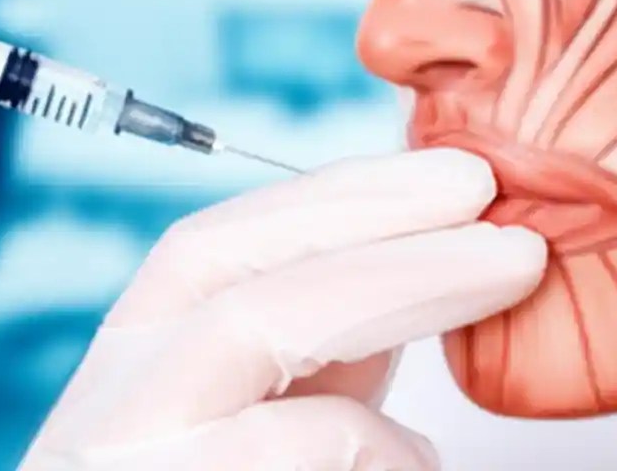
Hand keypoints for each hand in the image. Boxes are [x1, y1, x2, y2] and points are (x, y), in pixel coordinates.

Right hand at [19, 148, 546, 469]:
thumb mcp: (267, 419)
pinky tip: (420, 457)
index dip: (327, 194)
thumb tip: (429, 266)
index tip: (440, 175)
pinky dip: (378, 441)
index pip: (211, 249)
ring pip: (251, 331)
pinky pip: (294, 447)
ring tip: (506, 270)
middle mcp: (110, 403)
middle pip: (228, 272)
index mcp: (134, 365)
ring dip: (394, 283)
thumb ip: (322, 358)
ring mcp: (127, 456)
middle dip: (369, 216)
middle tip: (489, 193)